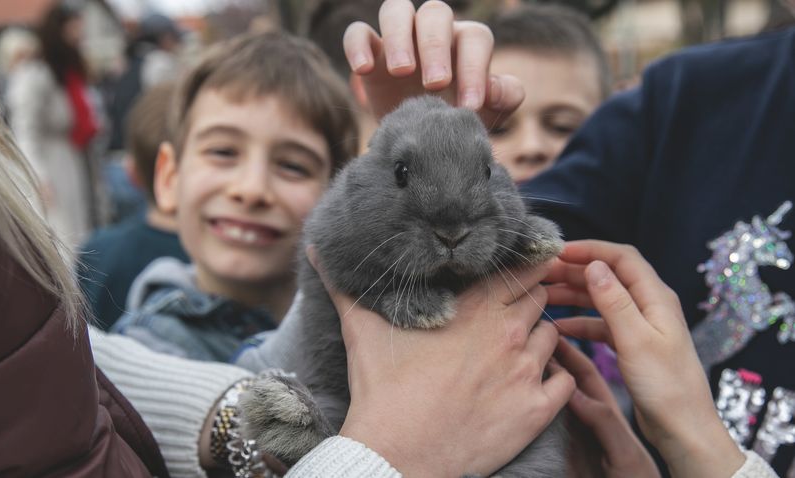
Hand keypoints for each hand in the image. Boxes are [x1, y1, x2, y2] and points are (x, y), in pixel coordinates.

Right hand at [312, 251, 574, 477]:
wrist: (398, 454)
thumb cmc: (382, 389)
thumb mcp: (362, 328)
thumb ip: (345, 284)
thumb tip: (316, 247)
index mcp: (477, 308)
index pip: (523, 268)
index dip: (522, 266)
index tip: (513, 272)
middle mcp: (509, 333)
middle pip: (541, 297)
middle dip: (528, 300)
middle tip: (508, 313)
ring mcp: (527, 373)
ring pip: (554, 337)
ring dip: (539, 338)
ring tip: (514, 350)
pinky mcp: (537, 411)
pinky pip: (568, 382)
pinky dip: (555, 379)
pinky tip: (531, 383)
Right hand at [342, 0, 523, 123]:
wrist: (421, 138)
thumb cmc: (457, 119)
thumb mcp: (486, 114)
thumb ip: (503, 98)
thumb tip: (494, 88)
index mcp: (466, 42)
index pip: (474, 39)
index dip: (474, 69)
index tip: (469, 106)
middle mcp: (433, 31)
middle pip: (435, 14)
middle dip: (436, 46)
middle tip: (435, 84)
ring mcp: (399, 37)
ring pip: (396, 10)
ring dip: (399, 37)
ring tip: (402, 72)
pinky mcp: (370, 51)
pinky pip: (357, 32)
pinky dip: (358, 45)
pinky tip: (363, 70)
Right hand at [545, 240, 744, 477]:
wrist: (683, 428)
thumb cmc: (666, 386)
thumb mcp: (636, 340)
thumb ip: (614, 301)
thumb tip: (594, 265)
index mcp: (656, 297)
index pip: (621, 258)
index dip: (589, 250)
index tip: (558, 252)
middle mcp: (649, 306)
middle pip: (608, 276)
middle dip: (574, 271)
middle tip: (542, 274)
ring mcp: (640, 325)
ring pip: (602, 299)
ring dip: (574, 295)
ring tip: (543, 297)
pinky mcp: (632, 345)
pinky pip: (601, 324)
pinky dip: (580, 322)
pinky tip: (559, 328)